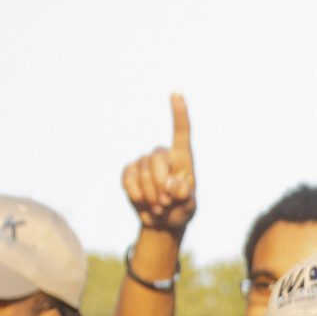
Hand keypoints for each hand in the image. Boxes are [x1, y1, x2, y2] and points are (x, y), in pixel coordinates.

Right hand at [119, 94, 197, 237]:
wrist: (162, 222)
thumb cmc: (180, 211)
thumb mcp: (188, 207)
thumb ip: (184, 196)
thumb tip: (172, 185)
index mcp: (183, 159)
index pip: (182, 133)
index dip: (179, 114)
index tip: (176, 93)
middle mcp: (163, 157)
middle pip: (157, 157)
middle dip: (160, 183)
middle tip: (166, 204)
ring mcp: (144, 163)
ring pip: (141, 172)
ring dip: (150, 194)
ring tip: (159, 207)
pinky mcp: (129, 172)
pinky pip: (128, 180)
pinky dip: (136, 195)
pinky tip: (144, 203)